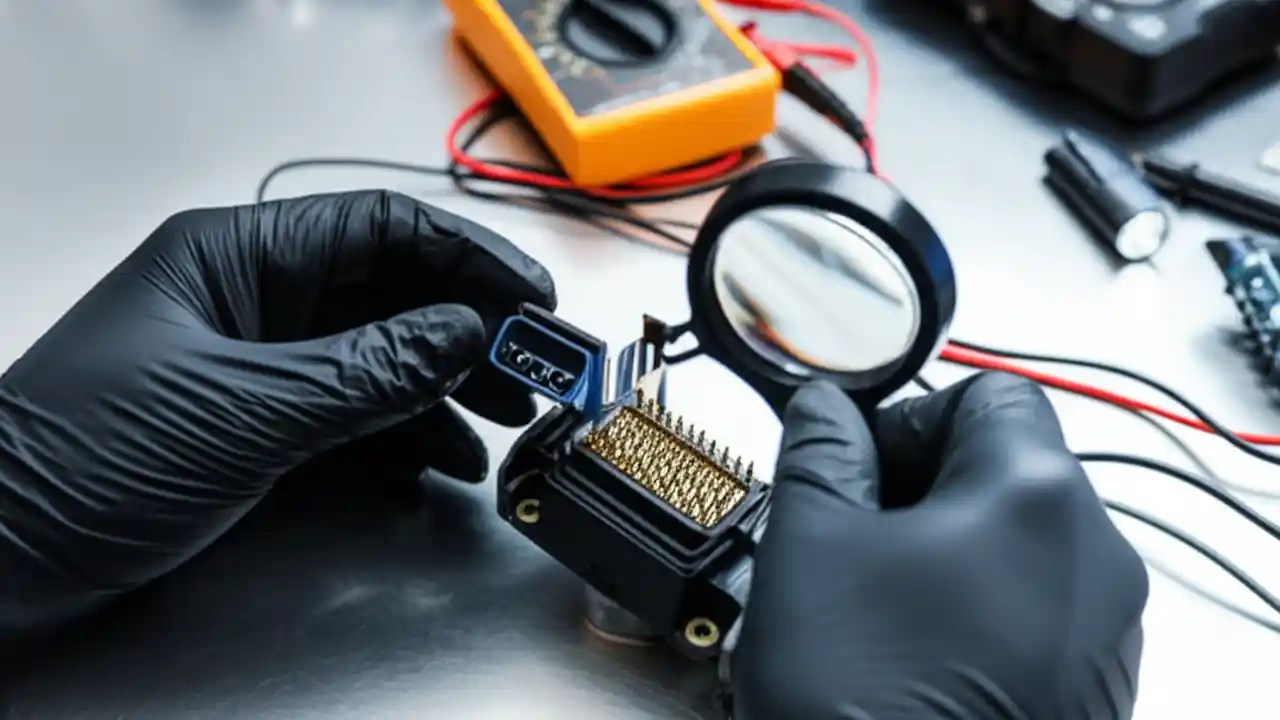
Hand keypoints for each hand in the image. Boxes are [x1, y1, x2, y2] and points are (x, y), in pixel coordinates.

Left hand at [0, 190, 554, 634]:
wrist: (3, 554)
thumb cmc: (82, 459)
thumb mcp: (243, 408)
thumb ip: (367, 370)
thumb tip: (467, 331)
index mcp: (237, 256)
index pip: (379, 228)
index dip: (466, 257)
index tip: (530, 296)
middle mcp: (255, 298)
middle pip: (391, 291)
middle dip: (469, 330)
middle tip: (532, 368)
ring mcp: (261, 361)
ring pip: (382, 354)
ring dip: (447, 386)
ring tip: (501, 421)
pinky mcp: (263, 420)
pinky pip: (357, 409)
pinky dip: (405, 432)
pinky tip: (438, 460)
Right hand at [733, 374, 1148, 719]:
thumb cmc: (864, 699)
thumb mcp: (811, 544)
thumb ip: (820, 450)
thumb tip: (826, 408)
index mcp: (1036, 496)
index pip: (987, 393)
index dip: (909, 417)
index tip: (859, 464)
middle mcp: (1095, 558)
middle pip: (1007, 467)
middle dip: (919, 487)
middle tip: (849, 533)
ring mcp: (1103, 632)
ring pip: (1017, 543)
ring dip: (941, 549)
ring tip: (870, 601)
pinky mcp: (1092, 689)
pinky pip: (1033, 610)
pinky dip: (973, 608)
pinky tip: (909, 651)